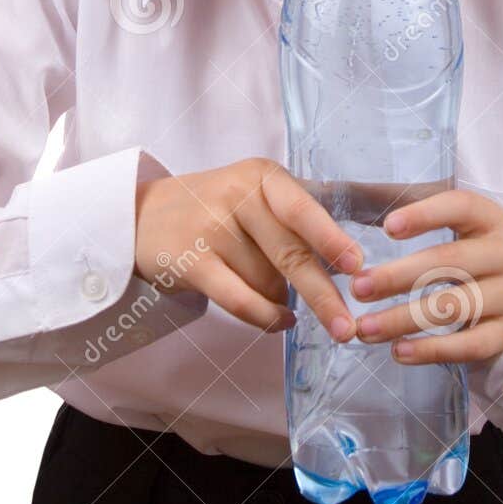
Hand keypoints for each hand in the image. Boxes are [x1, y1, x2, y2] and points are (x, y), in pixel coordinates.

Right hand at [134, 157, 363, 339]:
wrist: (145, 216)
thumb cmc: (219, 209)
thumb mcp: (258, 194)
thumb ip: (302, 218)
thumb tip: (356, 259)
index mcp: (263, 176)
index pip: (302, 209)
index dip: (331, 238)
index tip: (357, 265)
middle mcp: (237, 195)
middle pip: (291, 254)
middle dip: (322, 295)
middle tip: (347, 327)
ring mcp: (211, 228)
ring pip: (267, 283)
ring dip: (280, 298)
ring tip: (272, 290)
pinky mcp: (192, 261)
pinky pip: (240, 301)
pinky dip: (266, 317)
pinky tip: (281, 322)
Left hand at [350, 188, 502, 363]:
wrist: (498, 295)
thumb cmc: (452, 251)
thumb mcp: (434, 222)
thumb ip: (395, 212)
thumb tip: (328, 193)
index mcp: (488, 218)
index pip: (460, 207)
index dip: (425, 215)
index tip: (386, 227)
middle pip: (450, 262)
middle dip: (398, 277)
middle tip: (357, 289)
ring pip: (455, 307)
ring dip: (404, 319)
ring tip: (364, 329)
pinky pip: (470, 346)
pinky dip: (431, 351)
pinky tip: (397, 351)